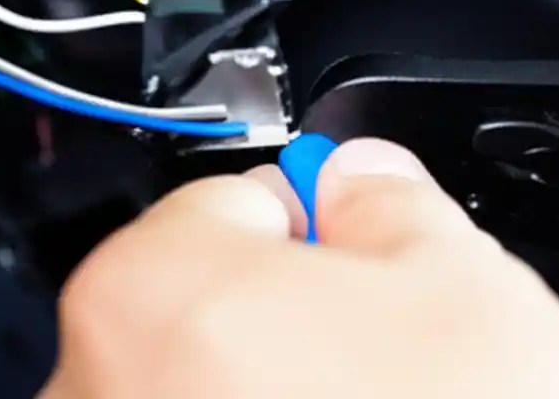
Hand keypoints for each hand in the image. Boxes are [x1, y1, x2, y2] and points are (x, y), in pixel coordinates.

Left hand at [39, 139, 558, 398]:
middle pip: (215, 309)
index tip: (362, 247)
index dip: (320, 219)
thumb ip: (390, 201)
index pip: (233, 198)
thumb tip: (364, 181)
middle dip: (305, 316)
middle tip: (398, 351)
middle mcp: (95, 394)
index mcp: (153, 291)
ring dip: (288, 397)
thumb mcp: (462, 279)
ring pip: (216, 394)